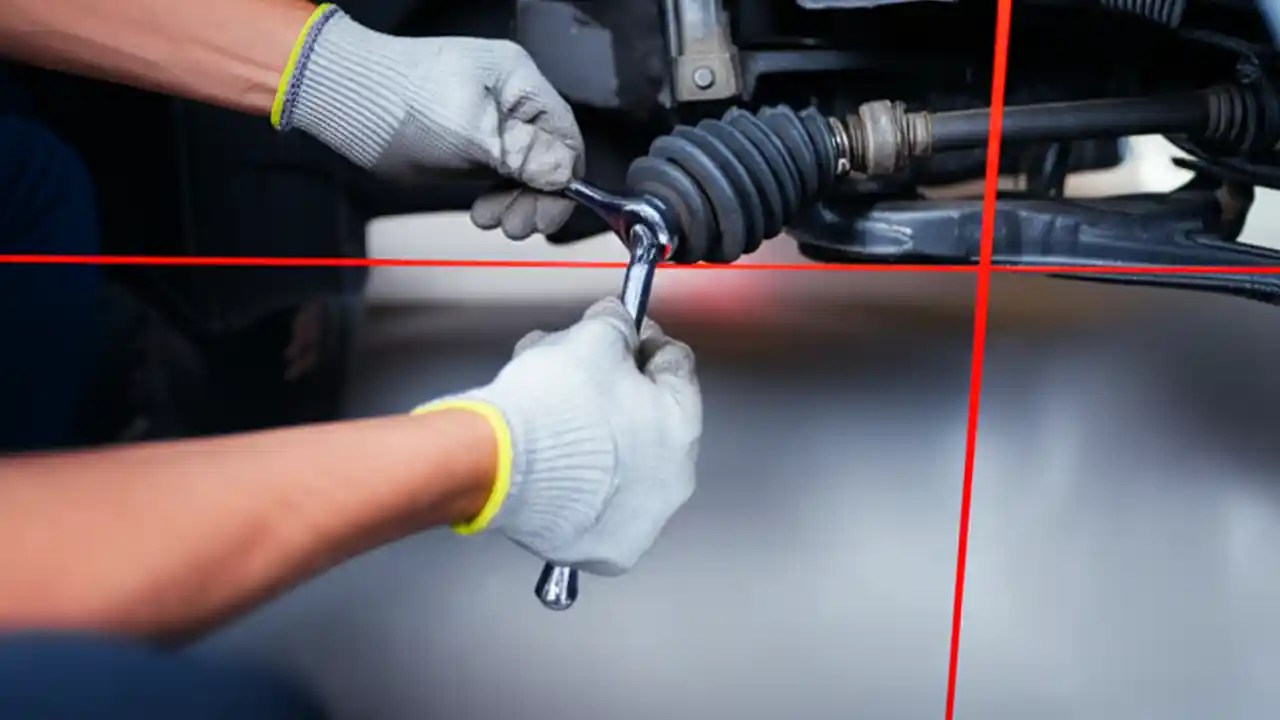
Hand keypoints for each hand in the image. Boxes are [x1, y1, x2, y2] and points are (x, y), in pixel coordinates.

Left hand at [275, 7, 583, 239]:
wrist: (345, 102)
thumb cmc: (402, 104)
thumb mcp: (471, 133)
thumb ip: (522, 156)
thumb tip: (564, 174)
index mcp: (520, 82)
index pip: (566, 137)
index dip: (564, 180)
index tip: (548, 214)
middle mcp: (511, 101)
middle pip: (550, 159)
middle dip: (537, 198)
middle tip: (516, 227)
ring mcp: (491, 125)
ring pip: (526, 174)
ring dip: (515, 204)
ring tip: (490, 221)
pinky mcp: (471, 146)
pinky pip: (500, 178)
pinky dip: (497, 200)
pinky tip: (481, 214)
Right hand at [433, 298, 701, 575]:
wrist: (499, 464)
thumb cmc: (550, 409)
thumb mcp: (591, 339)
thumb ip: (615, 323)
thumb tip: (616, 320)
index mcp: (681, 423)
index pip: (676, 368)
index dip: (644, 343)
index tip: (625, 336)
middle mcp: (673, 479)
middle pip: (648, 416)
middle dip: (616, 389)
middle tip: (581, 374)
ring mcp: (641, 520)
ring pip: (623, 462)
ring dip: (596, 434)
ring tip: (553, 414)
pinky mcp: (606, 549)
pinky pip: (599, 504)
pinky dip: (581, 482)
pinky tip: (554, 461)